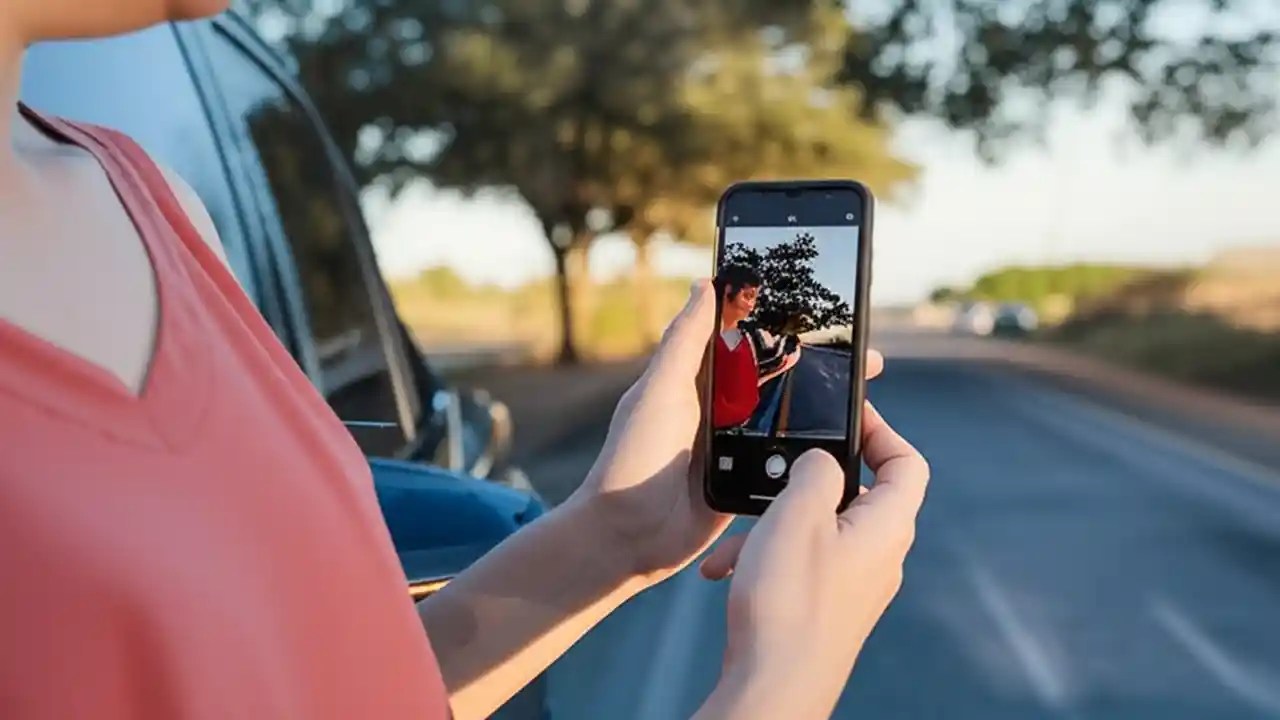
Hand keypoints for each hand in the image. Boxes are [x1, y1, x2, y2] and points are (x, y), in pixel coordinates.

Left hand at [565, 281, 883, 583]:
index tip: (821, 312)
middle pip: (774, 377)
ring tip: (862, 397)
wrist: (627, 536)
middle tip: (864, 359)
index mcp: (694, 379)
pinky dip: (808, 450)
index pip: (743, 339)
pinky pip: (782, 458)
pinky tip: (843, 444)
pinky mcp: (743, 480)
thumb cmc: (632, 458)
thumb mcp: (660, 390)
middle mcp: (716, 408)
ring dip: (819, 406)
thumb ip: (685, 341)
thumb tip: (705, 284)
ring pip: (783, 416)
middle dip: (816, 366)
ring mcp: (731, 445)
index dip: (781, 324)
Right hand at [694, 403, 928, 719]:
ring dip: (774, 523)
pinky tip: (725, 569)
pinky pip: (800, 562)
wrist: (772, 686)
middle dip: (806, 480)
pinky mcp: (825, 606)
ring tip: (738, 536)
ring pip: (818, 529)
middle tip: (775, 471)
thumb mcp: (798, 515)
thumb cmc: (789, 604)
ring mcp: (853, 584)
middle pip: (857, 493)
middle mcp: (879, 555)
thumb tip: (823, 459)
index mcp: (887, 527)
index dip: (883, 432)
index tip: (847, 415)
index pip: (908, 464)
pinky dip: (765, 556)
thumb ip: (816, 470)